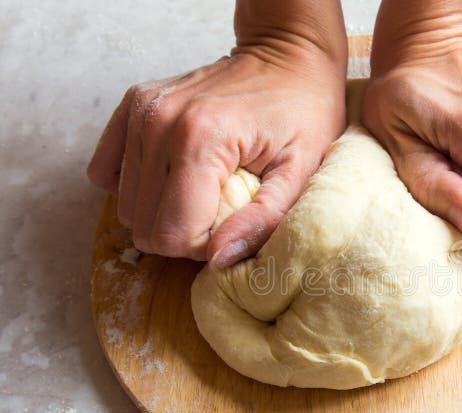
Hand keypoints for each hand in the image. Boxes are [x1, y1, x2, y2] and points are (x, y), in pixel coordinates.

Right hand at [87, 2, 346, 267]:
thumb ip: (263, 219)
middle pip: (144, 224)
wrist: (288, 55)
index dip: (204, 245)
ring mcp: (141, 112)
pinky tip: (177, 176)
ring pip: (126, 205)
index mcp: (200, 141)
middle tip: (222, 211)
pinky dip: (141, 186)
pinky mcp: (133, 106)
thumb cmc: (304, 111)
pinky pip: (109, 172)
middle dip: (184, 231)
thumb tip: (220, 260)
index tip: (234, 225)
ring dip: (166, 209)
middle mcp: (159, 124)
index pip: (171, 233)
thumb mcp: (301, 171)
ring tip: (207, 190)